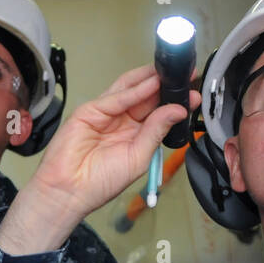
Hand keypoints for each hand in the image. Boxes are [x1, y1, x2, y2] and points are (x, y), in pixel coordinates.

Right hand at [0, 65, 199, 254]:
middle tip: (187, 75)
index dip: (175, 102)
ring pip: (131, 90)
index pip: (158, 112)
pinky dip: (134, 90)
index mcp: (135, 136)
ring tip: (172, 71)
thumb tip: (177, 111)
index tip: (194, 96)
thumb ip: (156, 131)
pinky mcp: (90, 111)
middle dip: (166, 85)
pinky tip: (151, 83)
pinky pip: (116, 98)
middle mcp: (121, 122)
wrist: (69, 191)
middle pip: (146, 96)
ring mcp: (106, 114)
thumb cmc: (99, 183)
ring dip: (151, 79)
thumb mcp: (138, 158)